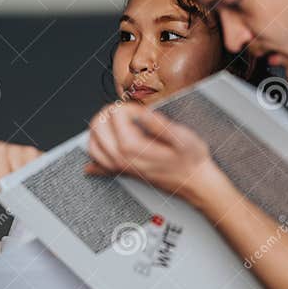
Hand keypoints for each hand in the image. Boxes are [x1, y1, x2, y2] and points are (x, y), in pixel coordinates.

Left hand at [86, 103, 222, 205]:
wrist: (194, 181)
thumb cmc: (190, 159)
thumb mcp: (181, 135)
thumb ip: (159, 123)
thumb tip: (142, 113)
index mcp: (132, 147)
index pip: (115, 114)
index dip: (129, 107)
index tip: (142, 110)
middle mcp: (121, 158)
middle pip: (97, 126)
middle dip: (109, 113)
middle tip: (127, 111)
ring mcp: (120, 167)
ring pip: (93, 144)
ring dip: (100, 130)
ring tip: (114, 123)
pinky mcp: (123, 173)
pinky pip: (100, 166)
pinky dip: (94, 160)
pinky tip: (93, 160)